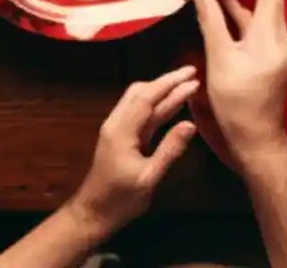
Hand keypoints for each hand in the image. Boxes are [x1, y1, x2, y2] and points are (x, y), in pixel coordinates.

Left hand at [68, 66, 199, 234]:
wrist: (94, 212)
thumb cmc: (120, 199)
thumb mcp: (149, 177)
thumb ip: (169, 149)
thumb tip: (191, 123)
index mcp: (121, 130)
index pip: (146, 97)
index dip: (169, 83)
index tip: (190, 73)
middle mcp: (117, 123)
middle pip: (141, 93)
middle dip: (167, 81)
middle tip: (192, 73)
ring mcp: (119, 129)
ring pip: (141, 102)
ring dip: (163, 92)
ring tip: (188, 84)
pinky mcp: (123, 137)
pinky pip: (142, 115)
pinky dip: (159, 106)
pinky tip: (174, 104)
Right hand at [194, 0, 286, 167]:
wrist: (257, 142)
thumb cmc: (239, 106)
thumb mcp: (220, 61)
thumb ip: (213, 25)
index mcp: (270, 37)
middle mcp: (278, 40)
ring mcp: (274, 52)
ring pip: (261, 14)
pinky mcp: (267, 62)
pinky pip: (256, 29)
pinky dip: (242, 15)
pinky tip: (227, 10)